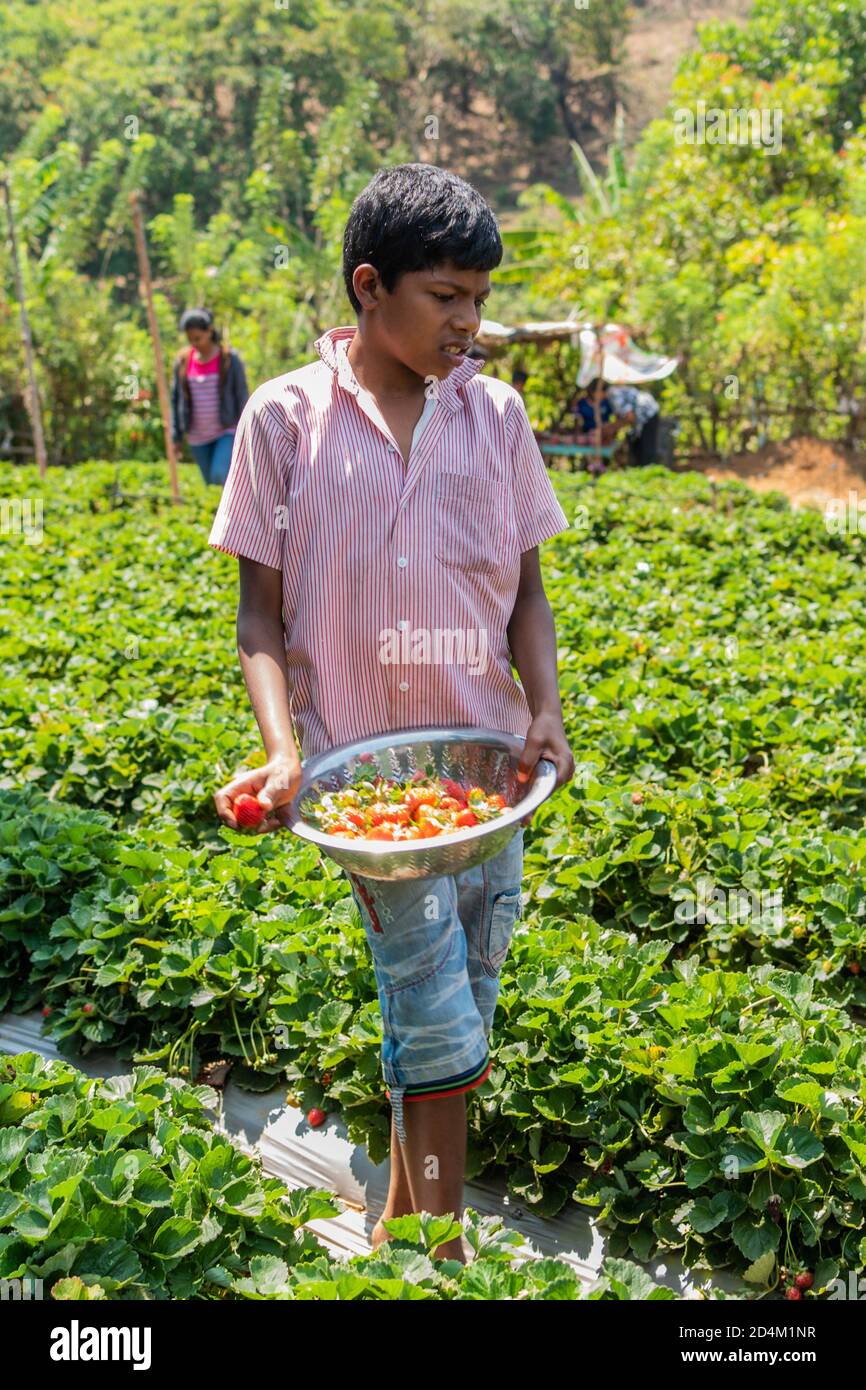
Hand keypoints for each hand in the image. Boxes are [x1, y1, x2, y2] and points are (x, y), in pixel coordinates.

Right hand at [214, 751, 302, 833]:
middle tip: (262, 826)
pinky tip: (281, 817)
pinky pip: (260, 827)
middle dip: (244, 825)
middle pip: (230, 816)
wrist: (291, 774)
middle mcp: (241, 798)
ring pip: (247, 825)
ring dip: (262, 827)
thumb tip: (264, 806)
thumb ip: (270, 793)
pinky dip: (270, 826)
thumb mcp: (278, 781)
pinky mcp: (259, 815)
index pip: (222, 798)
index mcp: (240, 786)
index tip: (236, 824)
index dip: (224, 812)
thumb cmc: (283, 773)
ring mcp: (249, 808)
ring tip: (278, 817)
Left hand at [514, 713, 574, 828]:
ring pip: (545, 789)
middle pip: (548, 792)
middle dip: (534, 805)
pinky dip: (534, 790)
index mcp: (565, 765)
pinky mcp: (556, 771)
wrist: (549, 718)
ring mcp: (562, 772)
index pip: (549, 789)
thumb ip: (528, 760)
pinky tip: (524, 800)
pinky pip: (544, 783)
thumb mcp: (534, 741)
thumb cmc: (543, 727)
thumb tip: (522, 779)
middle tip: (522, 822)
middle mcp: (566, 772)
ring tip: (521, 816)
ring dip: (534, 799)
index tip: (527, 816)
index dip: (536, 803)